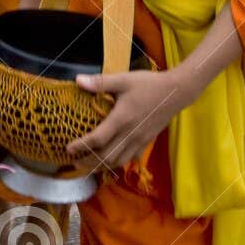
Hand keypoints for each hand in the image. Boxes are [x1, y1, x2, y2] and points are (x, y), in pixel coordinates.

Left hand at [68, 67, 194, 173]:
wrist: (176, 93)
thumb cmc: (148, 84)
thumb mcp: (123, 79)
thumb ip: (100, 82)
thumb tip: (78, 80)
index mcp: (121, 119)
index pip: (97, 138)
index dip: (81, 145)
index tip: (68, 148)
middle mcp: (130, 134)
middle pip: (106, 156)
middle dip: (88, 161)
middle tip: (74, 160)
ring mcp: (139, 140)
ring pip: (118, 161)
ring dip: (102, 165)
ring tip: (89, 164)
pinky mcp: (146, 142)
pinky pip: (130, 158)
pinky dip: (118, 163)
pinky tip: (111, 161)